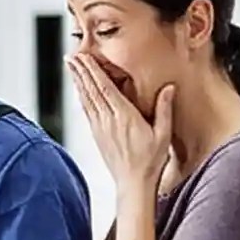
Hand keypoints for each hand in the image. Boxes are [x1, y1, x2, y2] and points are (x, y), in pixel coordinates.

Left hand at [67, 53, 174, 191]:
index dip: (93, 71)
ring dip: (78, 81)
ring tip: (71, 67)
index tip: (85, 57)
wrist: (133, 183)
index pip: (105, 88)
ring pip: (86, 99)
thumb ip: (164, 110)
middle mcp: (108, 120)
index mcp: (124, 116)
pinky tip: (78, 90)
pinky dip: (81, 97)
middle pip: (91, 90)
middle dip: (81, 71)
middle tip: (71, 56)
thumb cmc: (150, 161)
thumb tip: (168, 88)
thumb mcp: (163, 134)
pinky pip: (87, 111)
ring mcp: (100, 128)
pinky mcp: (97, 135)